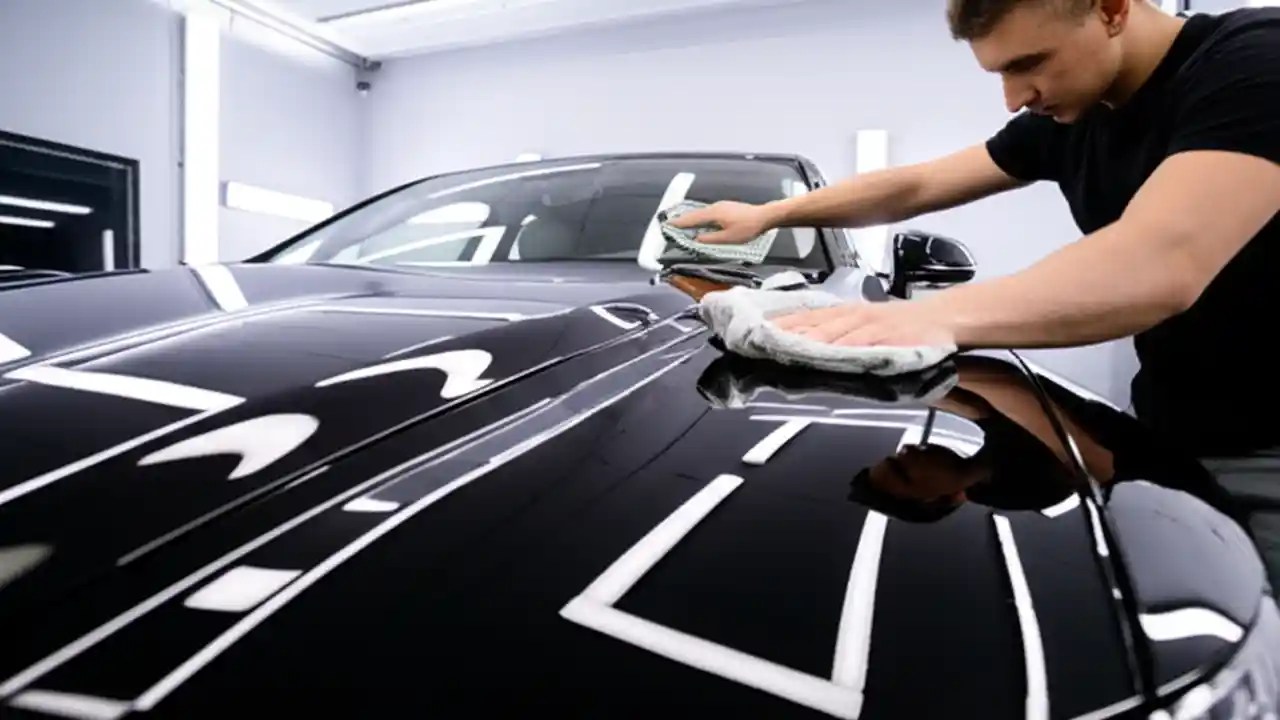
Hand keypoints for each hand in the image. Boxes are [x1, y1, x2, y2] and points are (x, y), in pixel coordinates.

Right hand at [665, 200, 772, 244]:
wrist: (765, 217)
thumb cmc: (748, 227)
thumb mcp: (728, 239)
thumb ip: (710, 239)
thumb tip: (697, 240)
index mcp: (713, 214)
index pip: (692, 219)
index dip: (679, 223)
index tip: (668, 225)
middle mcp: (715, 207)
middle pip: (695, 213)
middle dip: (683, 219)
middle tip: (672, 224)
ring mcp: (722, 206)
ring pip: (702, 212)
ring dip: (692, 218)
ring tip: (684, 224)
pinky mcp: (727, 208)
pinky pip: (709, 212)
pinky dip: (701, 217)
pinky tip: (702, 222)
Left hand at [771, 300, 957, 348]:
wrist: (940, 317)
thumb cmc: (903, 325)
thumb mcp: (866, 324)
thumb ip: (839, 335)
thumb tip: (809, 348)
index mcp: (845, 312)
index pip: (806, 317)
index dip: (780, 324)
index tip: (755, 332)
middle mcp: (852, 316)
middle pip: (811, 325)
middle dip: (784, 334)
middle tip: (759, 342)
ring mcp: (868, 325)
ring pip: (830, 333)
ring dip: (805, 342)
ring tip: (782, 350)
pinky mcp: (885, 337)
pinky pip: (858, 343)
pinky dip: (840, 349)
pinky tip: (824, 355)